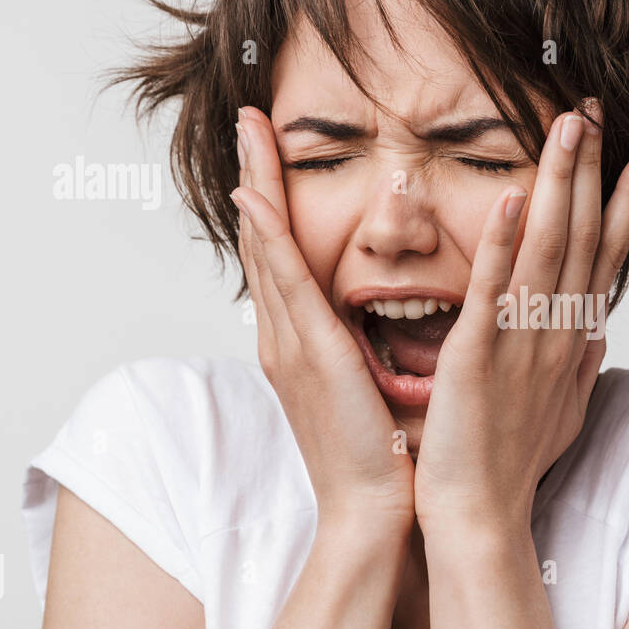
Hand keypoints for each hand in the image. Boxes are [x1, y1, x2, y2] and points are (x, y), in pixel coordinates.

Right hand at [230, 107, 415, 533]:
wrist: (374, 510)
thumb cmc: (379, 453)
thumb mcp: (366, 387)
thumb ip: (360, 348)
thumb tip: (371, 320)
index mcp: (300, 344)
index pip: (282, 258)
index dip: (272, 203)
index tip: (270, 153)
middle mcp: (285, 338)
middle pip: (264, 243)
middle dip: (255, 178)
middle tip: (248, 119)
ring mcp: (291, 346)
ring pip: (268, 252)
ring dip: (258, 188)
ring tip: (251, 132)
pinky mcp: (312, 357)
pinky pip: (289, 288)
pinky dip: (271, 242)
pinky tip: (260, 200)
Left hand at [413, 101, 628, 536]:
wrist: (482, 514)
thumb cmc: (515, 462)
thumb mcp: (564, 406)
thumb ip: (580, 360)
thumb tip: (597, 329)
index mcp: (573, 339)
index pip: (606, 255)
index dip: (626, 200)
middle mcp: (557, 333)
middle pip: (582, 237)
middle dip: (593, 170)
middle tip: (595, 110)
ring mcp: (521, 342)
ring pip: (547, 250)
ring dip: (559, 187)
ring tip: (567, 130)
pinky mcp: (476, 356)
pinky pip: (494, 292)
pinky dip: (502, 246)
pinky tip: (508, 200)